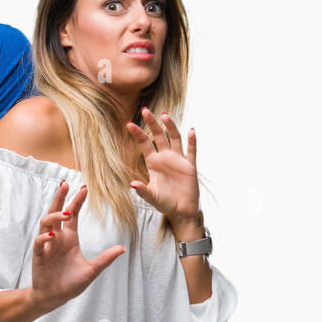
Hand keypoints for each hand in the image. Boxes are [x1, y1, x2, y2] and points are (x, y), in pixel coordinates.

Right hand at [29, 181, 125, 311]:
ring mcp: (46, 245)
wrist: (54, 297)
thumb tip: (122, 248)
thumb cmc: (71, 283)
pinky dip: (44, 237)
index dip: (77, 200)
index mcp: (70, 237)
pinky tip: (51, 235)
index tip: (84, 187)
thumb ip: (105, 259)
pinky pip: (38, 242)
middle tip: (65, 184)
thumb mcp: (91, 270)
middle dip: (60, 198)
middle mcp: (57, 237)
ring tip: (64, 213)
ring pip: (45, 223)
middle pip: (56, 211)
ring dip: (53, 215)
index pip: (72, 214)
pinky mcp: (39, 255)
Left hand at [124, 107, 199, 224]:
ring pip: (174, 138)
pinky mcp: (190, 166)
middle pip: (158, 136)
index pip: (144, 144)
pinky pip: (191, 151)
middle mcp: (165, 158)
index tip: (129, 123)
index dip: (138, 133)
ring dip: (170, 127)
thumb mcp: (151, 197)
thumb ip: (143, 191)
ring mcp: (178, 160)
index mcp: (153, 163)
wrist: (181, 211)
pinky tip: (191, 130)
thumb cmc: (164, 203)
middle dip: (152, 123)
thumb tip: (132, 185)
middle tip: (145, 109)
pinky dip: (192, 141)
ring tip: (165, 115)